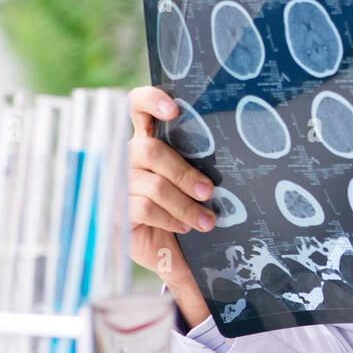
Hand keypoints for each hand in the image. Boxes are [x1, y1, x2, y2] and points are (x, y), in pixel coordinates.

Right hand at [128, 86, 216, 326]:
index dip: (151, 101)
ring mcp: (119, 183)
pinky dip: (169, 218)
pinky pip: (144, 208)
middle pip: (150, 150)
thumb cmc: (187, 210)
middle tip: (209, 192)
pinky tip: (183, 227)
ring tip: (206, 221)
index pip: (138, 106)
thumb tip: (236, 163)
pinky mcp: (115, 210)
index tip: (174, 109)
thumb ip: (204, 166)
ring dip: (184, 205)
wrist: (167, 252)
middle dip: (184, 173)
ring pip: (153, 185)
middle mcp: (128, 157)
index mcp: (148, 140)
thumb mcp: (197, 187)